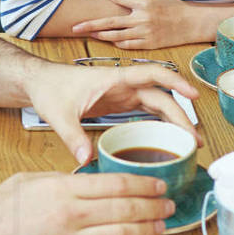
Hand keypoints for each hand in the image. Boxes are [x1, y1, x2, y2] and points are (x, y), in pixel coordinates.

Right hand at [0, 171, 173, 234]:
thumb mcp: (31, 179)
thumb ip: (65, 179)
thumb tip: (93, 178)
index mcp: (62, 190)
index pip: (115, 184)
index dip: (143, 185)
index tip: (158, 184)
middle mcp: (69, 218)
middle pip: (125, 211)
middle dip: (153, 207)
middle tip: (168, 204)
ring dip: (146, 232)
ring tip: (160, 225)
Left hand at [27, 60, 200, 164]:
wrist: (40, 83)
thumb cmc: (50, 89)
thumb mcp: (58, 115)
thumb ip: (73, 136)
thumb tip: (86, 159)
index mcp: (114, 79)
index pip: (152, 74)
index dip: (175, 82)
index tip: (193, 95)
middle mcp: (123, 84)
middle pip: (161, 96)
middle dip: (180, 116)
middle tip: (193, 139)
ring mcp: (123, 94)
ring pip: (157, 104)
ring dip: (174, 121)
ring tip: (188, 143)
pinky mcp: (120, 103)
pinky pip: (147, 111)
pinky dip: (160, 123)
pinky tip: (168, 138)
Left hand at [72, 0, 204, 48]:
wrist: (192, 24)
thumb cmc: (174, 7)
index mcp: (144, 3)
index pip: (119, 0)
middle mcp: (142, 18)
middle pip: (110, 22)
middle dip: (91, 24)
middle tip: (75, 27)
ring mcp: (145, 32)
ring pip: (116, 36)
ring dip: (101, 36)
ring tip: (89, 34)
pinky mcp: (149, 44)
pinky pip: (128, 45)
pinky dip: (118, 43)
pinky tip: (111, 41)